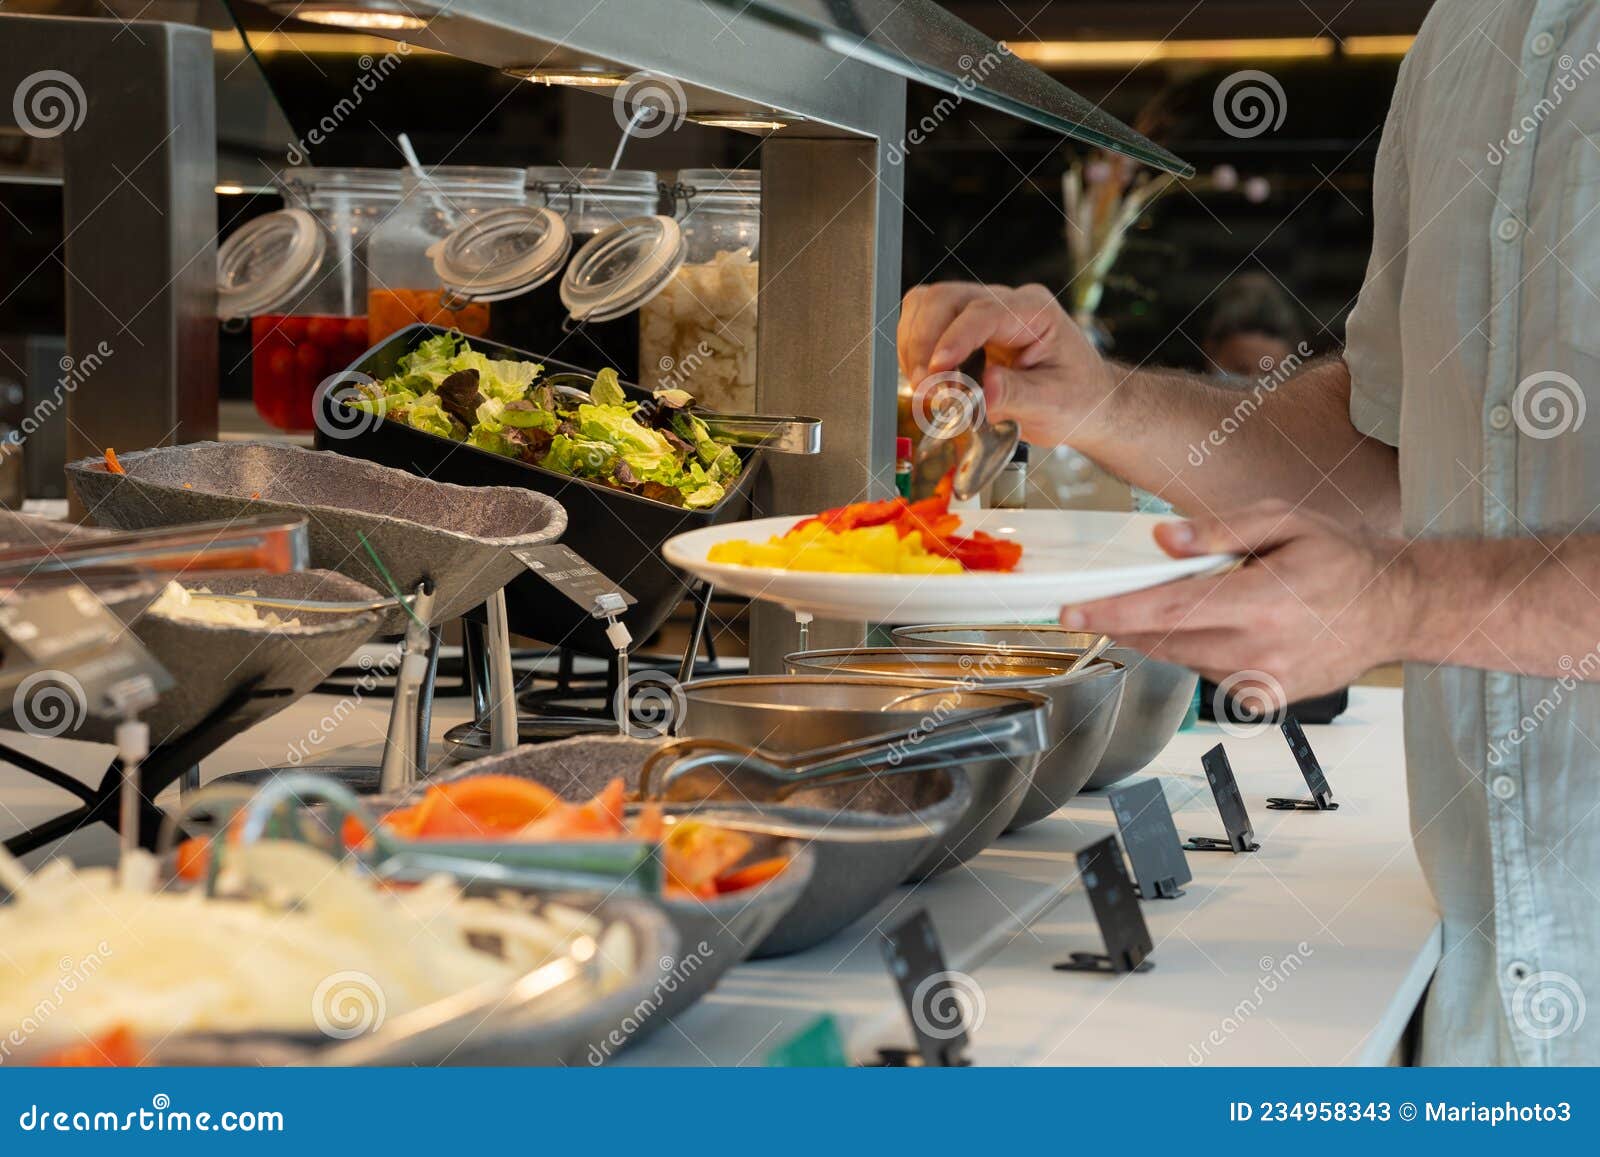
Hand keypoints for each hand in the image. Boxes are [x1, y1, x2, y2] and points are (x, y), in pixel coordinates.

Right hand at [897, 282, 1114, 448]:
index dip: (954, 339)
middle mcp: (1006, 302)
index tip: (936, 372)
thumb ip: (1018, 394)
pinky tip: (927, 379)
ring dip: (914, 346)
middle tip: (925, 388)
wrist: (1083, 401)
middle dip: (924, 342)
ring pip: (927, 305)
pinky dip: (915, 351)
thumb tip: (984, 391)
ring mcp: (982, 311)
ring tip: (924, 387)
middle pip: (945, 299)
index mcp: (1034, 311)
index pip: (984, 312)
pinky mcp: (964, 328)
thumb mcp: (1055, 402)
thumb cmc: (1076, 398)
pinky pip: (925, 323)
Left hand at [1058, 500, 1415, 705]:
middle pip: (1165, 638)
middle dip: (1126, 619)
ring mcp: (1264, 682)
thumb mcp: (1283, 521)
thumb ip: (1218, 530)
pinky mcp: (1266, 699)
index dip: (1114, 612)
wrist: (1397, 608)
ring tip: (1200, 598)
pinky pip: (1207, 673)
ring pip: (1181, 657)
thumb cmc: (1342, 559)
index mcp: (1263, 602)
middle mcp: (1261, 650)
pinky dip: (1197, 648)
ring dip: (1167, 630)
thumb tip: (1164, 539)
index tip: (1072, 612)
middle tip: (1101, 599)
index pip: (1168, 609)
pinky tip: (1225, 625)